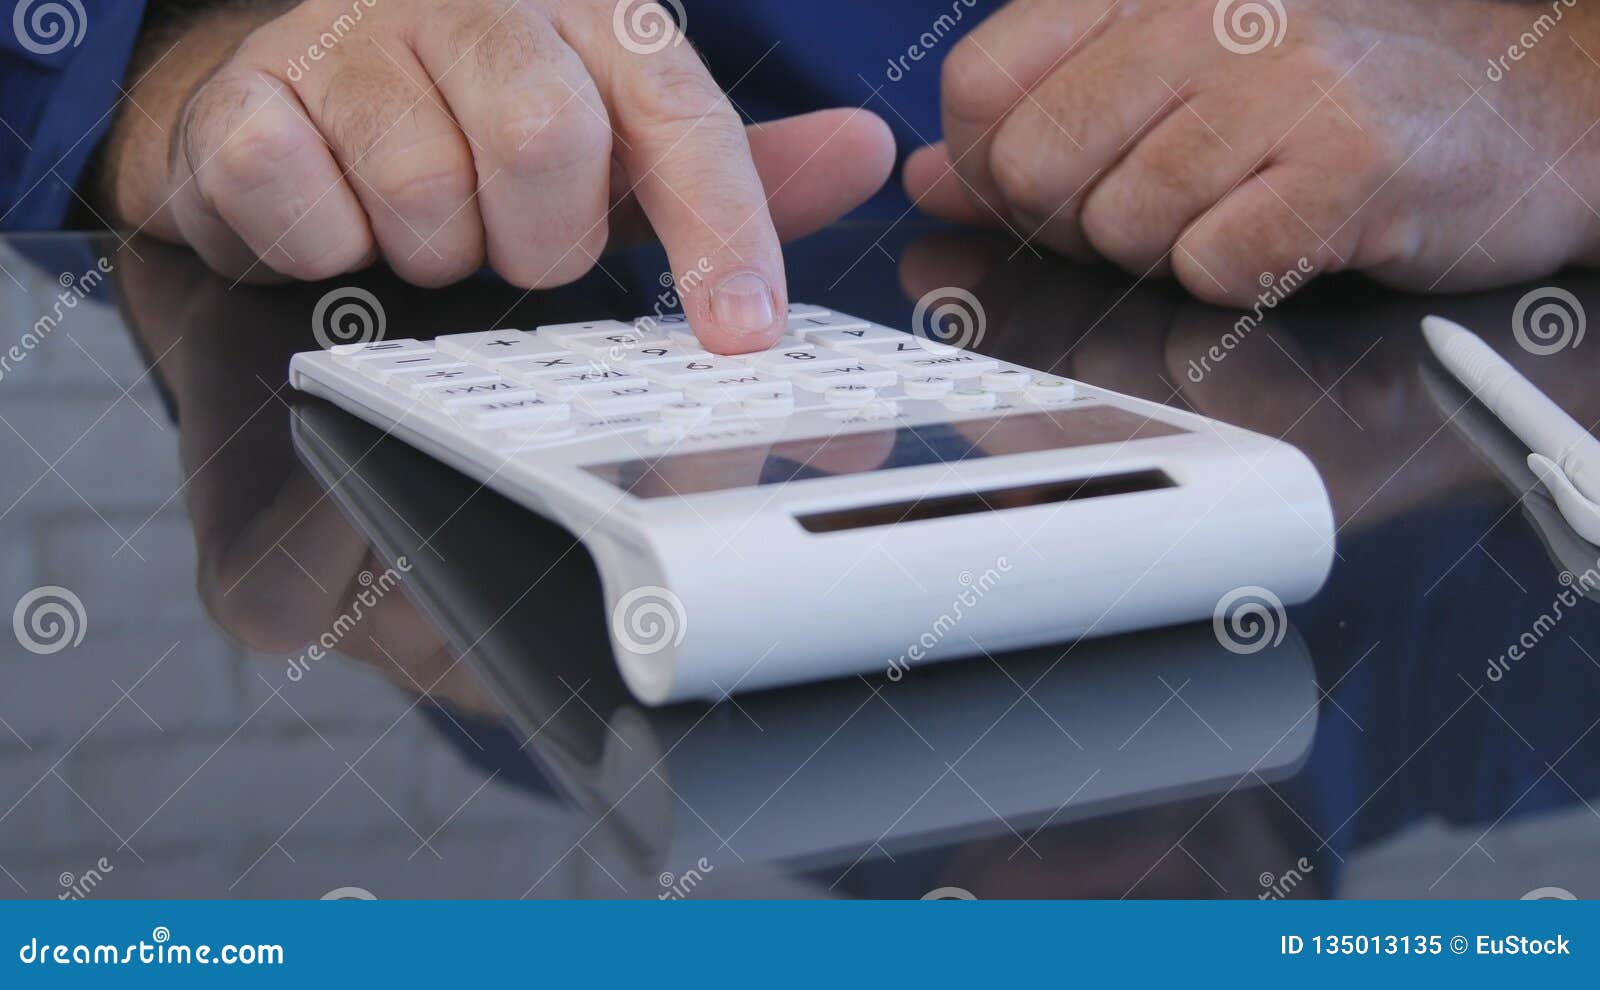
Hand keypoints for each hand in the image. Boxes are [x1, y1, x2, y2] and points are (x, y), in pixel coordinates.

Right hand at [104, 0, 893, 351]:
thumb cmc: (480, 125)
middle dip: (542, 242)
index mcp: (588, 16)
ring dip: (437, 255)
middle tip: (516, 246)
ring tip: (424, 230)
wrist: (300, 91)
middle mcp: (478, 3)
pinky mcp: (253, 94)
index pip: (679, 119)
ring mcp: (357, 37)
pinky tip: (340, 225)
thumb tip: (864, 154)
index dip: (721, 233)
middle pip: (548, 142)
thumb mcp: (617, 145)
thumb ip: (726, 169)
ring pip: (429, 193)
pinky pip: (311, 213)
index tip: (743, 335)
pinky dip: (334, 255)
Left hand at [905, 0, 1599, 303]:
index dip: (991, 166)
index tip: (1049, 186)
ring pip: (1119, 227)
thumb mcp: (1180, 79)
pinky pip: (1211, 265)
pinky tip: (1288, 236)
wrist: (1538, 107)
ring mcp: (1279, 83)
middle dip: (1076, 221)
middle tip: (1160, 206)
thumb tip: (931, 174)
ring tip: (1242, 209)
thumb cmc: (1343, 92)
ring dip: (1166, 251)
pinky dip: (1238, 277)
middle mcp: (1204, 16)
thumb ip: (1045, 117)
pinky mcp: (1347, 164)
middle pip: (1031, 170)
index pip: (979, 88)